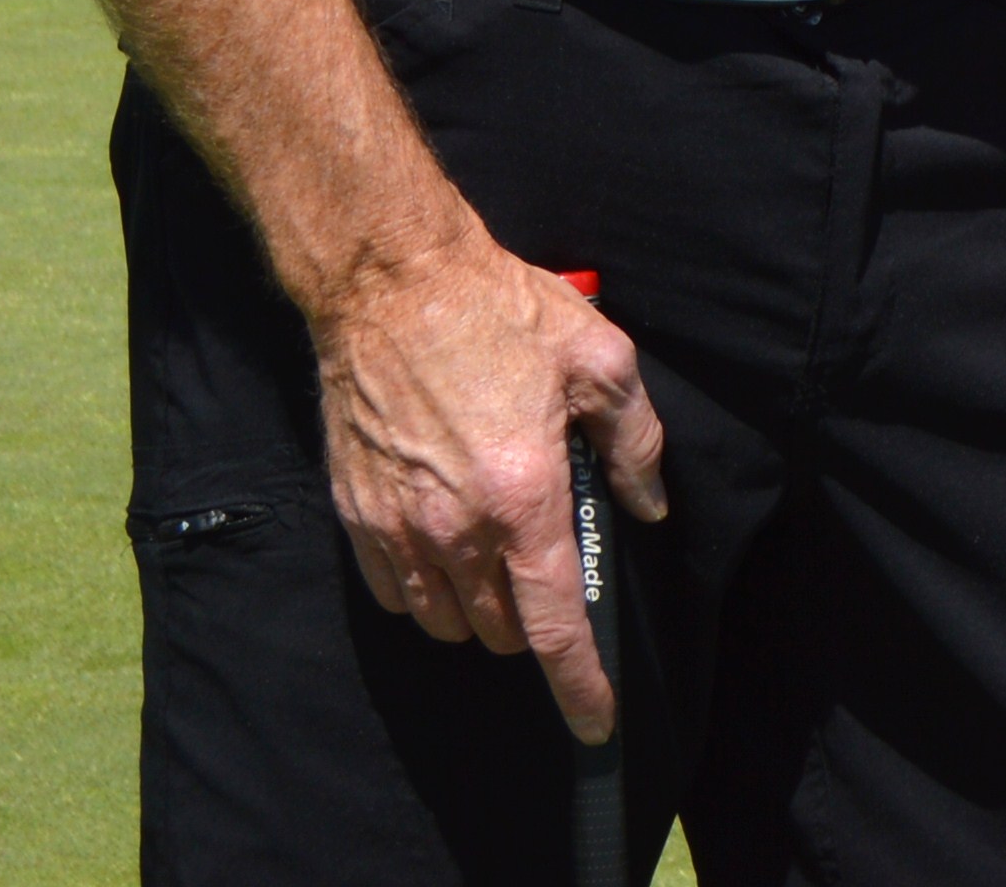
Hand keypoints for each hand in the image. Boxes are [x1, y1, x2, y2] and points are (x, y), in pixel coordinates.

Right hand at [309, 232, 665, 738]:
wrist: (392, 284)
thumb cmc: (500, 312)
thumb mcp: (601, 359)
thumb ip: (635, 443)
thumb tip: (648, 506)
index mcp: (524, 497)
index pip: (552, 626)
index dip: (580, 684)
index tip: (596, 722)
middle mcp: (455, 529)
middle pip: (501, 630)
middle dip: (535, 623)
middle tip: (553, 564)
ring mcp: (397, 529)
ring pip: (447, 623)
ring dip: (482, 611)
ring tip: (503, 554)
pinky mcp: (356, 517)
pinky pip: (395, 595)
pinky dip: (428, 592)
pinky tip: (449, 550)